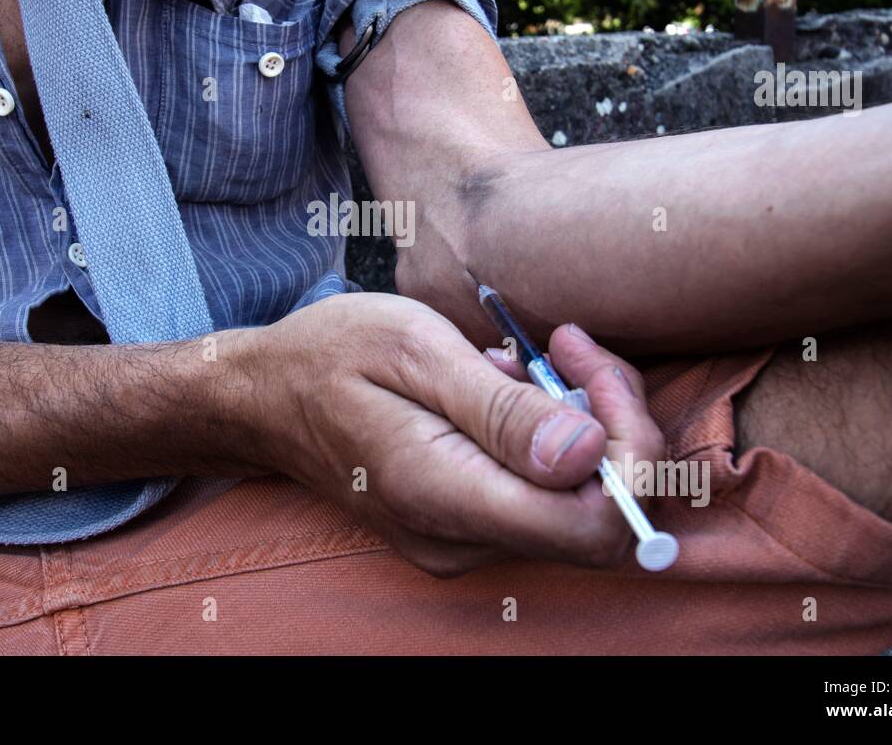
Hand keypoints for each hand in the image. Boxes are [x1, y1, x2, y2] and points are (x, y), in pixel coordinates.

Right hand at [239, 292, 664, 575]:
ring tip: (521, 361)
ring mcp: (460, 543)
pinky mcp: (462, 530)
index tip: (585, 366)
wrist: (262, 397)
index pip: (596, 522)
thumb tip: (591, 454)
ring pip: (577, 505)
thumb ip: (502, 411)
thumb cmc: (330, 356)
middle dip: (611, 424)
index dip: (628, 448)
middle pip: (600, 515)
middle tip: (565, 349)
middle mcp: (460, 540)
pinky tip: (505, 391)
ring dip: (579, 425)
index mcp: (447, 495)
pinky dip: (548, 441)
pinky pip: (541, 499)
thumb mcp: (414, 351)